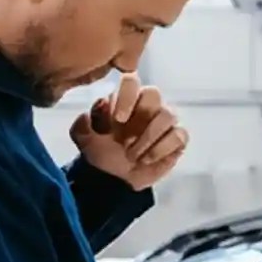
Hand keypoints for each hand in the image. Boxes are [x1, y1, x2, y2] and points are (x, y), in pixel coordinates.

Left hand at [69, 73, 188, 190]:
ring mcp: (165, 121)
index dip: (127, 96)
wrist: (115, 180)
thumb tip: (91, 113)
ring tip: (133, 156)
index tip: (119, 119)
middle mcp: (147, 105)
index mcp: (124, 99)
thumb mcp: (84, 141)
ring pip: (168, 115)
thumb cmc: (102, 153)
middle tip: (126, 141)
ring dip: (148, 138)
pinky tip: (146, 160)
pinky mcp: (177, 139)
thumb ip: (82, 126)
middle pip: (154, 94)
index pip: (131, 81)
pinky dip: (161, 149)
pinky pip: (179, 135)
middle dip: (141, 118)